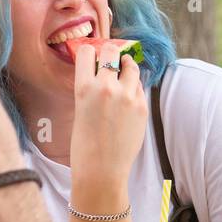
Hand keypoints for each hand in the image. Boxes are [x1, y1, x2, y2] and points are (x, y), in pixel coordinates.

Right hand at [68, 41, 146, 206]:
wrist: (101, 170)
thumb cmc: (85, 144)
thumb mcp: (80, 109)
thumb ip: (91, 89)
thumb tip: (102, 73)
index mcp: (84, 87)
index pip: (87, 51)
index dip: (90, 51)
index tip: (93, 54)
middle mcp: (106, 86)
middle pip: (111, 51)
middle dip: (110, 53)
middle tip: (111, 57)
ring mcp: (127, 96)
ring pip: (131, 66)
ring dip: (126, 66)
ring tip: (124, 70)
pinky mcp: (142, 106)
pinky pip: (140, 87)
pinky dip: (135, 87)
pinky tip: (128, 97)